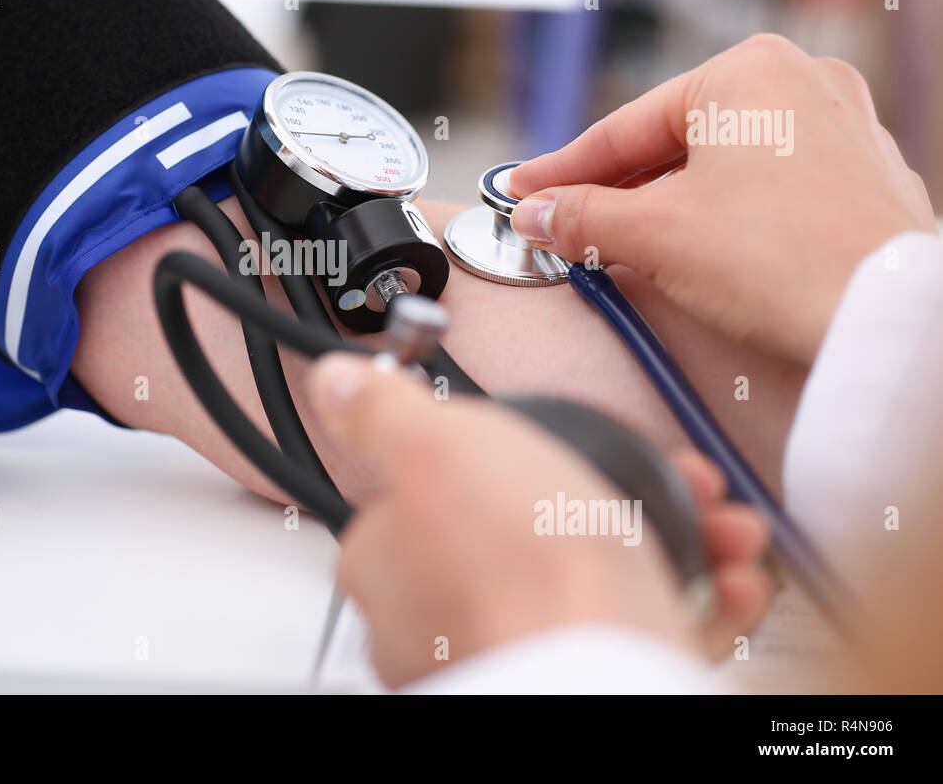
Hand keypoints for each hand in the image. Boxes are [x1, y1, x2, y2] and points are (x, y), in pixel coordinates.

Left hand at [309, 352, 695, 688]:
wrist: (600, 677)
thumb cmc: (519, 574)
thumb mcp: (438, 447)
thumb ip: (385, 410)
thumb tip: (337, 381)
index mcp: (392, 558)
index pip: (431, 489)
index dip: (509, 449)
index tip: (559, 437)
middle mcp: (438, 618)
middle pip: (528, 527)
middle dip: (607, 490)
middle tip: (658, 478)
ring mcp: (511, 649)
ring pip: (592, 575)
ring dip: (668, 536)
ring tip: (713, 525)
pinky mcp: (580, 678)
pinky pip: (637, 626)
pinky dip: (691, 597)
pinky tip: (722, 582)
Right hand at [510, 33, 934, 363]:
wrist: (885, 322)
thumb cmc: (782, 262)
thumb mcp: (655, 236)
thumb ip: (582, 218)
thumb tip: (535, 215)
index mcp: (747, 71)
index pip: (625, 127)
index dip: (562, 169)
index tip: (522, 192)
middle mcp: (803, 80)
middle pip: (675, 139)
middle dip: (617, 188)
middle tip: (562, 221)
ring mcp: (843, 126)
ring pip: (724, 162)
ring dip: (667, 201)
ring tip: (621, 240)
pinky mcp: (864, 176)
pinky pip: (769, 183)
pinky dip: (724, 210)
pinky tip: (697, 245)